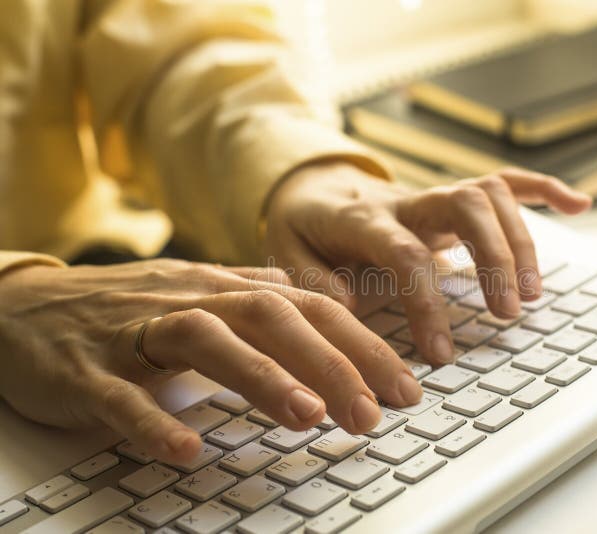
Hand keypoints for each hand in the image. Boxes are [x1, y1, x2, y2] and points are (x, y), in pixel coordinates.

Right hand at [0, 259, 421, 463]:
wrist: (26, 305)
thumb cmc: (128, 308)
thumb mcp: (203, 297)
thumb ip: (260, 300)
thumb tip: (323, 308)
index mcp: (222, 288)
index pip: (309, 308)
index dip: (362, 345)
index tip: (405, 388)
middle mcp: (187, 301)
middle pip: (270, 317)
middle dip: (330, 363)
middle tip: (372, 412)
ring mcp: (134, 332)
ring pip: (204, 341)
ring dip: (261, 378)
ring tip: (308, 416)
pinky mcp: (82, 370)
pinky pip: (118, 395)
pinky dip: (153, 421)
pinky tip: (187, 451)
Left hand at [264, 163, 590, 363]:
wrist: (312, 189)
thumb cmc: (304, 228)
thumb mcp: (288, 254)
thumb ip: (315, 282)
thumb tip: (349, 312)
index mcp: (361, 219)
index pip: (405, 253)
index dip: (428, 302)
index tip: (442, 352)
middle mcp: (405, 200)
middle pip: (464, 206)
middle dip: (495, 258)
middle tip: (508, 314)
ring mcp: (431, 196)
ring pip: (488, 194)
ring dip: (520, 239)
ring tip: (532, 295)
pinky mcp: (450, 198)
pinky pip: (501, 182)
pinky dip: (540, 189)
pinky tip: (576, 203)